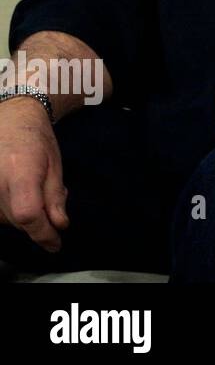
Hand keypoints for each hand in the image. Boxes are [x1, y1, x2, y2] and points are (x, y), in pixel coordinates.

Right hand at [0, 96, 68, 250]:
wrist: (10, 119)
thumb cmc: (35, 139)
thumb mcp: (54, 165)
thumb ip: (55, 196)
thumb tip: (60, 225)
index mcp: (20, 174)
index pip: (28, 214)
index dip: (42, 233)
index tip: (55, 245)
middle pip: (18, 220)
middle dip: (40, 223)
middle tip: (55, 209)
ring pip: (8, 219)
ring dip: (26, 215)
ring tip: (38, 191)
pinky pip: (0, 211)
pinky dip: (13, 209)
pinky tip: (24, 193)